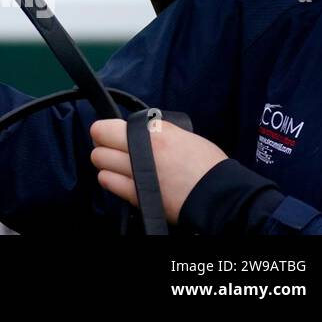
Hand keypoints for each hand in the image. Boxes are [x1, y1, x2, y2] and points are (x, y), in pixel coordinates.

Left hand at [90, 117, 227, 224]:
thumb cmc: (207, 165)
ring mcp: (138, 172)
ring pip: (100, 161)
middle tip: (113, 150)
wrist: (222, 195)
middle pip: (98, 141)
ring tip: (119, 167)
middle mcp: (142, 149)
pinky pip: (108, 182)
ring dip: (106, 163)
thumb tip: (137, 131)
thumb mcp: (182, 136)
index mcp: (155, 131)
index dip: (107, 130)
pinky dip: (111, 180)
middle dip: (103, 144)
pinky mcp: (138, 195)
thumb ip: (155, 132)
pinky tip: (122, 180)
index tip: (112, 135)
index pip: (108, 126)